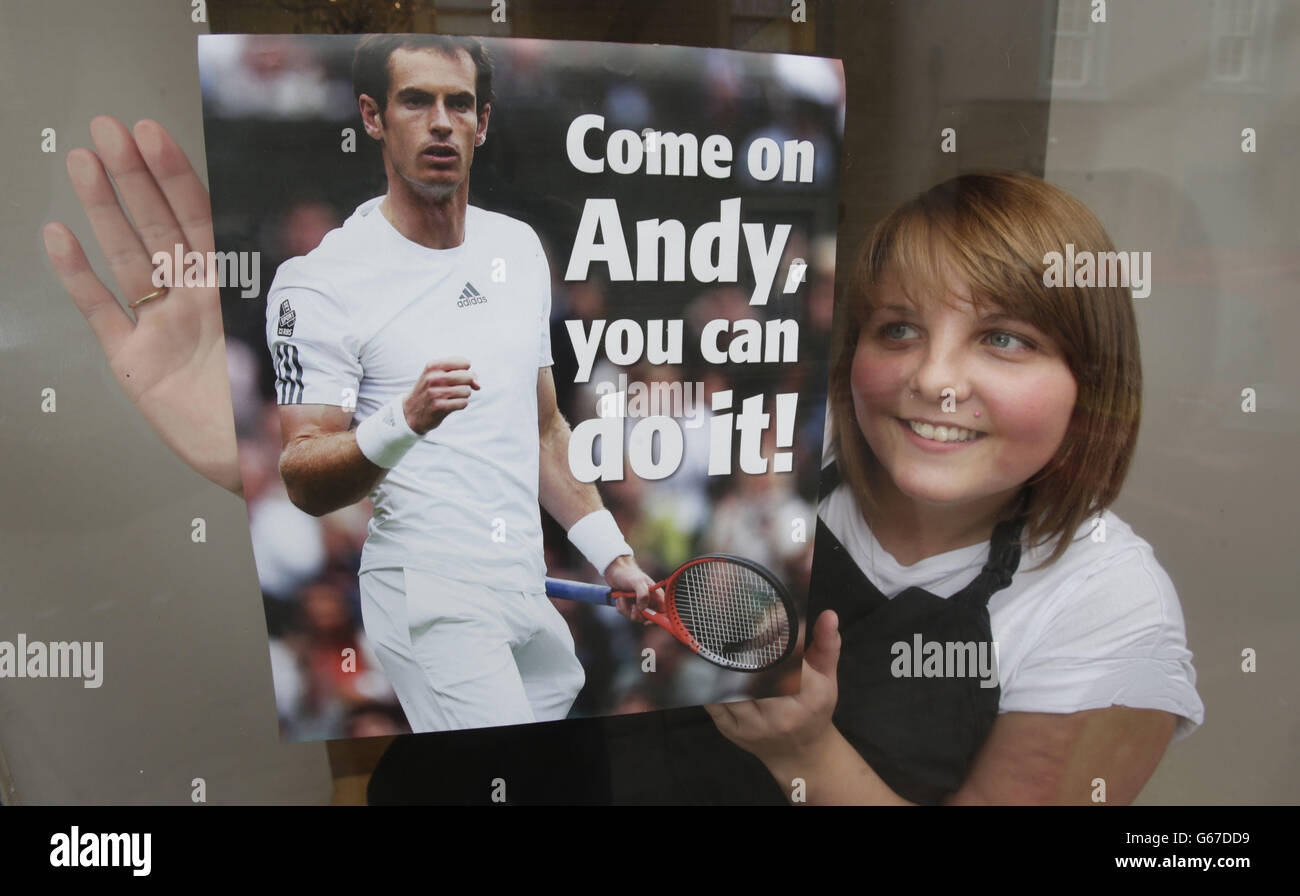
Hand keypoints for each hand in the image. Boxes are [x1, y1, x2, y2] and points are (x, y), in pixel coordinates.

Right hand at [42, 117, 240, 493]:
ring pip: (124, 254)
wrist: (248, 459)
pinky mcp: (130, 359)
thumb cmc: (267, 402)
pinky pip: (98, 309)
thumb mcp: (273, 342)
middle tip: (110, 127)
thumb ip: (268, 301)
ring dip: (104, 208)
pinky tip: (59, 237)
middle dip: (133, 175)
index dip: (172, 176)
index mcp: (222, 290)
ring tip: (85, 161)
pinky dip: (77, 274)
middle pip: (153, 225)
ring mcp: (155, 325)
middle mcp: (186, 300)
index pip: (194, 219)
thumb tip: (292, 257)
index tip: (153, 134)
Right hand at [403, 358, 480, 433]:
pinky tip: (451, 405)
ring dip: (464, 395)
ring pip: (467, 390)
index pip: (465, 362)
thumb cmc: (431, 390)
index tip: (458, 377)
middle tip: (457, 388)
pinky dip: (461, 404)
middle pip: (468, 376)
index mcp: (433, 365)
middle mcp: (433, 377)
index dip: (466, 370)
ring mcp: (436, 392)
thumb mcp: (439, 376)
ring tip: (452, 397)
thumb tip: (478, 385)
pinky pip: (463, 403)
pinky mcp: (440, 407)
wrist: (411, 412)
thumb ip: (462, 373)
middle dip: (468, 383)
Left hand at [603, 555, 664, 622]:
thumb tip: (643, 608)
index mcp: (657, 596)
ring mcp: (640, 605)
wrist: (615, 570)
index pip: (663, 613)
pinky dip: (621, 606)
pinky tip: (620, 597)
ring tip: (623, 597)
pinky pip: (626, 614)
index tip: (647, 621)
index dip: (658, 620)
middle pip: (648, 618)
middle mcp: (650, 601)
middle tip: (632, 606)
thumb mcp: (637, 582)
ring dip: (626, 608)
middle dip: (637, 614)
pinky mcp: (631, 606)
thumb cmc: (628, 574)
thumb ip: (643, 595)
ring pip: (635, 617)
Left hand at [704, 610, 841, 768]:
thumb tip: (829, 615)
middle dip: (742, 650)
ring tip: (712, 641)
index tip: (763, 617)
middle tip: (730, 624)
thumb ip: (827, 644)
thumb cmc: (813, 708)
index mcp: (810, 697)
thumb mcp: (827, 676)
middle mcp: (782, 715)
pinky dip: (706, 681)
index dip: (772, 636)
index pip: (788, 660)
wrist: (799, 753)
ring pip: (728, 687)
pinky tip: (705, 665)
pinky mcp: (732, 730)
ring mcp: (754, 726)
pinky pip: (712, 701)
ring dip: (719, 664)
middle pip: (754, 675)